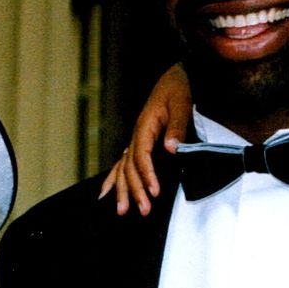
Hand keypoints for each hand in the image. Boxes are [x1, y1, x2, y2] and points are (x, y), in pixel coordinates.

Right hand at [96, 64, 193, 216]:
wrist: (175, 75)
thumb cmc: (179, 88)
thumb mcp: (182, 103)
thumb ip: (177, 126)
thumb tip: (171, 148)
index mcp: (145, 126)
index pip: (141, 156)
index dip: (146, 175)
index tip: (154, 192)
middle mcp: (136, 135)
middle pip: (129, 167)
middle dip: (134, 190)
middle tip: (144, 210)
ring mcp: (136, 139)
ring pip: (123, 169)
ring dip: (123, 191)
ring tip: (122, 212)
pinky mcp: (140, 142)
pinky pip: (122, 164)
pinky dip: (114, 179)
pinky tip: (106, 195)